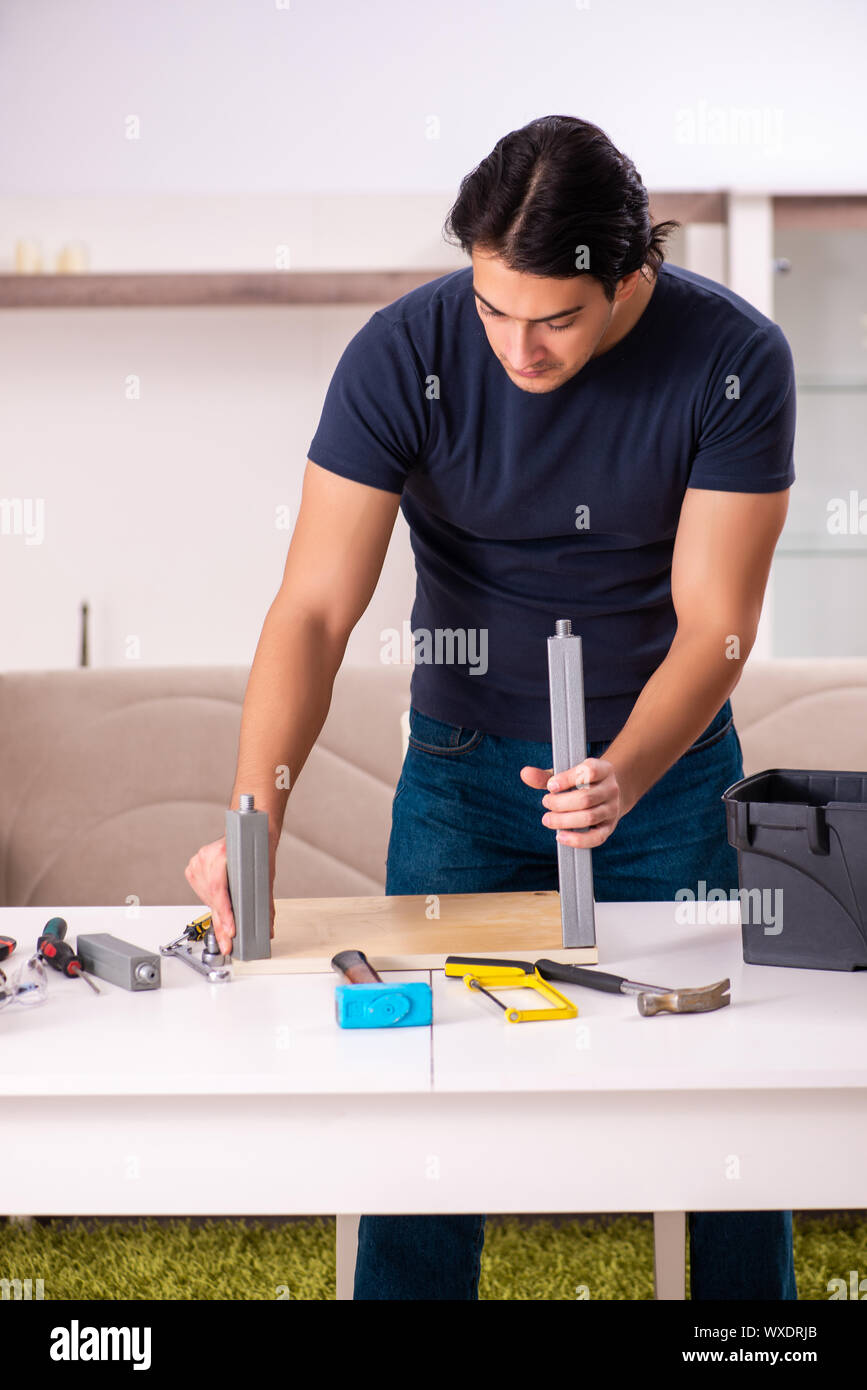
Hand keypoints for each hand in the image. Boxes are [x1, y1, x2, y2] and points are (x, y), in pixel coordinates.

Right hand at [184, 834, 275, 955]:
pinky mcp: (194, 866)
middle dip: (221, 923)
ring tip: (227, 930)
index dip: (224, 913)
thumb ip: (265, 901)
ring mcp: (198, 861)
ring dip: (216, 914)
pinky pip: (202, 891)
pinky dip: (212, 903)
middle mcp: (205, 857)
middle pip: (212, 898)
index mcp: (221, 853)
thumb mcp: (265, 873)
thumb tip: (268, 927)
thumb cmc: (258, 844)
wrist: (251, 826)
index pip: (219, 890)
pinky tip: (220, 912)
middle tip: (229, 942)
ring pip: (206, 897)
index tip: (231, 930)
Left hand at [520, 756, 621, 849]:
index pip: (589, 772)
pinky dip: (577, 840)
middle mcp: (611, 789)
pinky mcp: (608, 828)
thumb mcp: (566, 775)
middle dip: (560, 803)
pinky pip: (596, 838)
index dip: (567, 779)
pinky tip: (560, 837)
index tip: (550, 786)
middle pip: (586, 798)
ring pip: (589, 817)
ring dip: (564, 820)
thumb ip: (545, 776)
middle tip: (545, 802)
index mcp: (603, 769)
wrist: (607, 795)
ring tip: (547, 819)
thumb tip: (525, 773)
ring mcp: (612, 809)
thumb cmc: (581, 783)